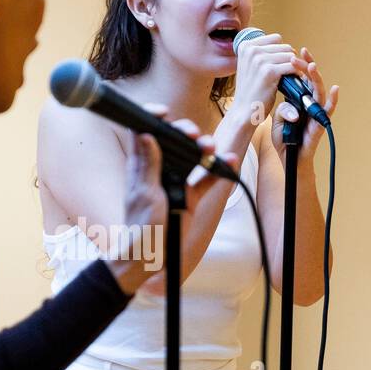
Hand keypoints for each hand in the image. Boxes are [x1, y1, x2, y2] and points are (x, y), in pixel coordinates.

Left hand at [107, 107, 238, 294]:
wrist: (150, 256)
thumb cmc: (141, 227)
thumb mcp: (145, 194)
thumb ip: (148, 164)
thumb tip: (146, 133)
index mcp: (142, 166)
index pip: (145, 133)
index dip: (154, 119)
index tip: (164, 112)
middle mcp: (159, 170)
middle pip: (174, 141)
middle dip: (186, 132)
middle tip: (193, 135)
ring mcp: (176, 181)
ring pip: (192, 156)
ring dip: (203, 148)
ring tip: (210, 147)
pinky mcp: (190, 196)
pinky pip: (206, 179)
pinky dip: (218, 170)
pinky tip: (229, 160)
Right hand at [228, 31, 310, 127]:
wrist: (243, 112)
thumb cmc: (250, 90)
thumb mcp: (249, 65)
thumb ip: (261, 51)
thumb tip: (281, 42)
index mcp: (246, 45)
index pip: (276, 39)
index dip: (281, 52)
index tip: (278, 65)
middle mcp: (251, 50)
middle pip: (285, 47)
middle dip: (288, 60)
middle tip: (284, 75)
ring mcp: (260, 60)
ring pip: (290, 56)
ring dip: (292, 68)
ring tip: (286, 79)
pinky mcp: (269, 71)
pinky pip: (292, 67)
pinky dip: (295, 75)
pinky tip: (291, 83)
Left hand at [268, 47, 339, 169]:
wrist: (288, 159)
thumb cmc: (284, 139)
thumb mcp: (278, 120)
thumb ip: (282, 108)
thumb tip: (288, 100)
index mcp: (299, 100)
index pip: (301, 79)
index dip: (299, 65)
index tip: (294, 52)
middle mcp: (309, 104)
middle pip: (311, 81)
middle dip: (306, 66)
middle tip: (298, 54)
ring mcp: (315, 113)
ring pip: (319, 92)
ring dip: (316, 78)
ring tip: (311, 66)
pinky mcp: (319, 124)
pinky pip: (327, 111)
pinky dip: (332, 101)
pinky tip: (335, 89)